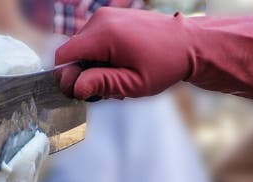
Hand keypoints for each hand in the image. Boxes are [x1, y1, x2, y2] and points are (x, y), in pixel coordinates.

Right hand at [55, 9, 252, 103]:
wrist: (188, 43)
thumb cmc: (164, 65)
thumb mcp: (133, 84)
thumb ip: (102, 84)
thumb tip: (74, 87)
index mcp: (104, 35)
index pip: (64, 56)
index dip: (67, 78)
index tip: (84, 93)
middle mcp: (101, 20)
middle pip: (72, 53)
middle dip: (83, 74)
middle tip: (108, 89)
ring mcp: (106, 15)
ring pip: (82, 48)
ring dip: (93, 67)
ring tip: (118, 77)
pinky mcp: (112, 17)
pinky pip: (94, 40)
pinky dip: (101, 56)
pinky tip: (120, 65)